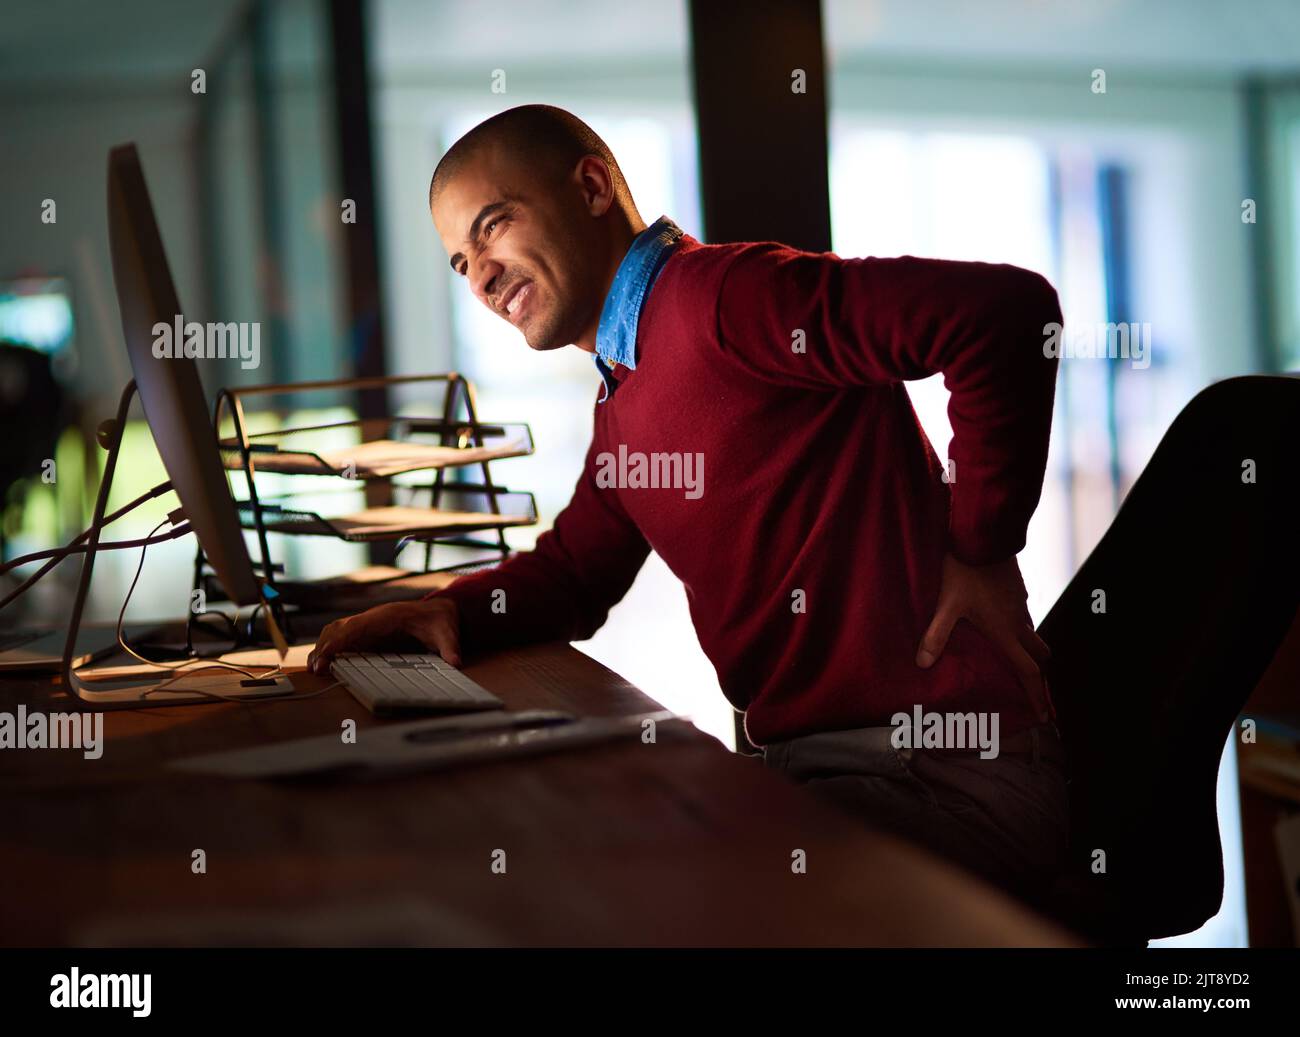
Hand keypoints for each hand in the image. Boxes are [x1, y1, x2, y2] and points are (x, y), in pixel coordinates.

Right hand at [307, 598, 461, 675]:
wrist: (440, 612)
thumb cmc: (439, 622)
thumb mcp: (447, 634)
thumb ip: (450, 648)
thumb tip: (456, 661)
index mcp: (388, 616)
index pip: (356, 626)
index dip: (339, 641)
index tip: (326, 656)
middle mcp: (373, 618)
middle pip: (340, 628)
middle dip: (325, 646)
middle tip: (317, 669)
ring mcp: (368, 624)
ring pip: (337, 631)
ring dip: (323, 647)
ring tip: (316, 669)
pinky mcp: (367, 632)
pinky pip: (342, 636)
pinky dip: (330, 647)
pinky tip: (325, 663)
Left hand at [915, 552, 1054, 723]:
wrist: (983, 537)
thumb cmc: (965, 572)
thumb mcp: (946, 606)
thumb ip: (935, 635)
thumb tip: (922, 664)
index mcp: (1005, 631)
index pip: (1027, 671)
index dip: (1035, 695)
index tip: (1042, 715)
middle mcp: (1018, 620)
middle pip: (1038, 654)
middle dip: (1036, 672)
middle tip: (1030, 686)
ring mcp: (1020, 603)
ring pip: (1031, 632)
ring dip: (1028, 647)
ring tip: (1013, 655)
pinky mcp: (1017, 588)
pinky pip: (1023, 614)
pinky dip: (1019, 626)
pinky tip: (1001, 622)